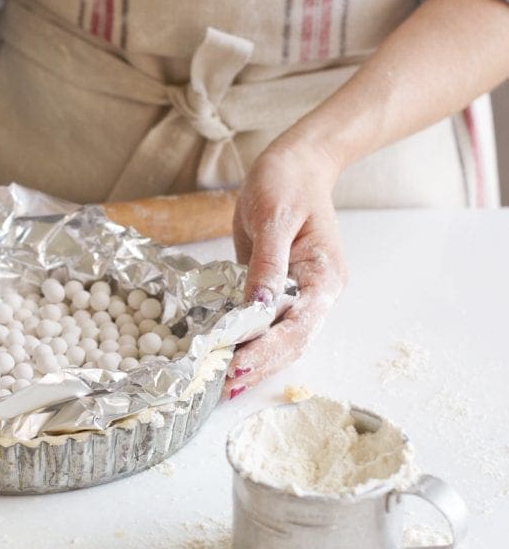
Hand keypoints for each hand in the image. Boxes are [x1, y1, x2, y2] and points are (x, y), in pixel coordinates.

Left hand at [224, 139, 347, 398]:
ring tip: (224, 382)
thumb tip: (259, 306)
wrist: (297, 163)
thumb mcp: (273, 217)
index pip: (298, 325)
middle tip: (224, 384)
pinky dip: (252, 341)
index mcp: (325, 276)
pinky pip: (270, 323)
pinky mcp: (284, 290)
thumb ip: (267, 263)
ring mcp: (303, 293)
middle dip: (261, 364)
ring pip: (283, 339)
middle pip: (293, 341)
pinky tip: (229, 356)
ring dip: (257, 361)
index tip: (237, 365)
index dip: (268, 349)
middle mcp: (319, 292)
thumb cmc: (287, 181)